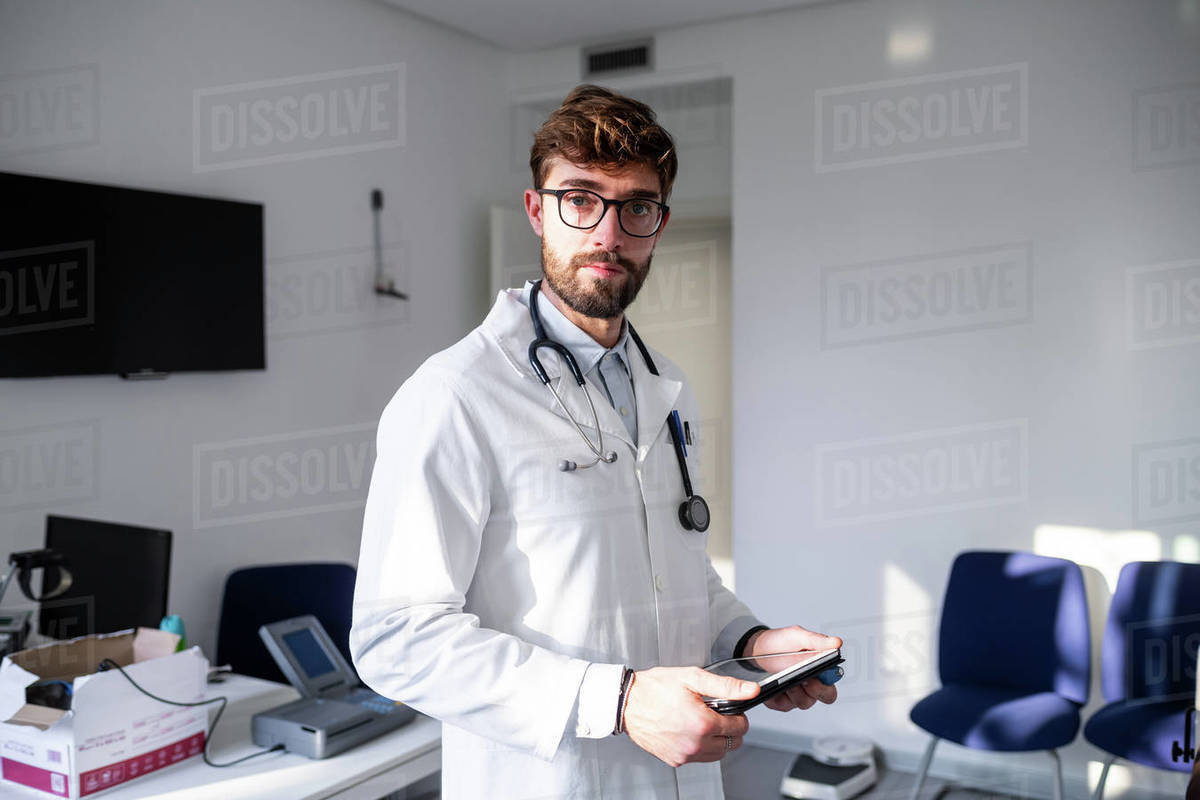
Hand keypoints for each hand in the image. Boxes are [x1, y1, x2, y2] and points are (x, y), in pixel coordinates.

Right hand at [622, 666, 758, 766]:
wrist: (626, 702)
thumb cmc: (655, 688)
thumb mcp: (693, 678)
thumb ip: (726, 686)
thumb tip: (750, 690)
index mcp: (703, 723)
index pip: (740, 728)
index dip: (739, 716)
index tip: (731, 709)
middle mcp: (695, 744)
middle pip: (732, 744)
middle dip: (730, 729)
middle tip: (716, 714)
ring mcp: (684, 755)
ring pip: (717, 754)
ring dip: (716, 740)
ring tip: (702, 721)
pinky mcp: (675, 760)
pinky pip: (698, 758)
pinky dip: (700, 747)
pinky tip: (689, 730)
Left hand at [744, 625, 841, 711]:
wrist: (757, 649)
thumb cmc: (780, 643)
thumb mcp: (798, 636)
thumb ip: (817, 640)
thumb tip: (837, 643)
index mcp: (820, 671)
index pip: (832, 686)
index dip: (828, 683)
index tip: (819, 674)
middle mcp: (812, 686)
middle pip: (823, 697)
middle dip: (816, 690)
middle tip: (805, 678)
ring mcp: (797, 695)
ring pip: (804, 702)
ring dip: (797, 691)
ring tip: (787, 680)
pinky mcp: (781, 701)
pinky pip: (783, 705)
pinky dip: (779, 696)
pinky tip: (774, 686)